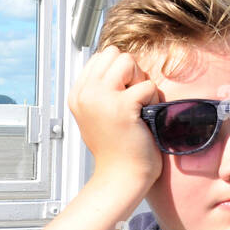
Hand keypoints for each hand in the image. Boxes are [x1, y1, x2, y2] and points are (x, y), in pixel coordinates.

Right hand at [66, 46, 161, 187]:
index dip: (119, 72)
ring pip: (129, 62)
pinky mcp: (121, 107)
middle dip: (130, 72)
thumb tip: (118, 60)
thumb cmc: (116, 146)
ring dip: (140, 83)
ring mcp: (100, 98)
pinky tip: (143, 119)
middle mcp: (85, 94)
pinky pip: (148, 86)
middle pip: (115, 54)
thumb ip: (101, 87)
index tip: (119, 98)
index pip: (101, 57)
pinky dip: (152, 101)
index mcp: (77, 94)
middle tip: (130, 101)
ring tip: (136, 108)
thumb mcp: (98, 112)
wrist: (121, 176)